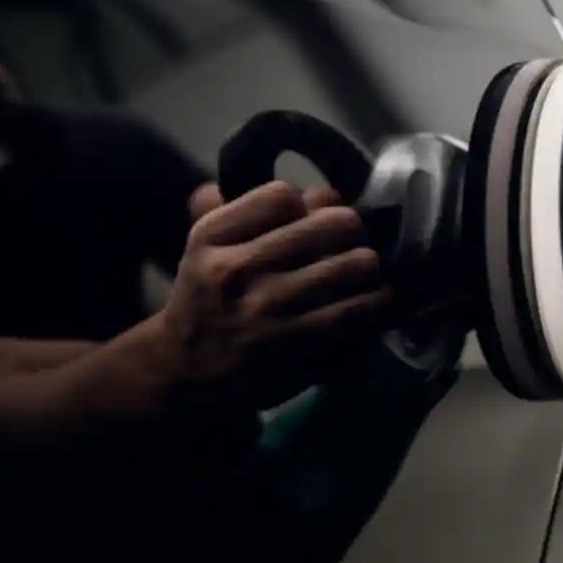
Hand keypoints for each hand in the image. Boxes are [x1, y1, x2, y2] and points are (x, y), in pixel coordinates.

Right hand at [159, 181, 389, 390]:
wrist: (184, 374)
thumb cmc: (204, 301)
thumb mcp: (202, 247)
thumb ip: (238, 206)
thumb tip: (311, 188)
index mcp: (211, 239)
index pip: (283, 196)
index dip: (307, 204)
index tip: (311, 219)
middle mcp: (240, 272)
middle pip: (334, 224)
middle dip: (351, 230)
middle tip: (352, 242)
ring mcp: (271, 313)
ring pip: (358, 265)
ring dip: (369, 268)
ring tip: (366, 273)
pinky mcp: (300, 350)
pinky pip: (363, 312)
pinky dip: (378, 305)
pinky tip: (374, 304)